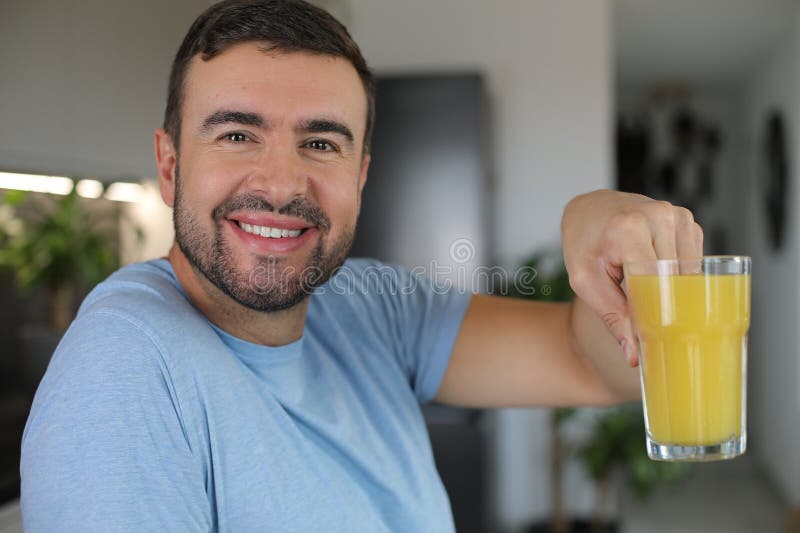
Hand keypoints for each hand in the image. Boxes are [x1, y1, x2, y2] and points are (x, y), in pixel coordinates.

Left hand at [561, 190, 703, 365]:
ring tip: (643, 287)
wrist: (589, 209)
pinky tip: (657, 273)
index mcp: (629, 229)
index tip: (650, 337)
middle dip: (664, 304)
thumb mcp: (585, 281)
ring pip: (689, 273)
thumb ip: (611, 316)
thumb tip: (635, 355)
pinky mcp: (687, 221)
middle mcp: (659, 217)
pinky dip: (677, 274)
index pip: (656, 281)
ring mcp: (677, 216)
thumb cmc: (584, 244)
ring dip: (671, 288)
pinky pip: (692, 261)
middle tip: (647, 320)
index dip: (655, 311)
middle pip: (675, 280)